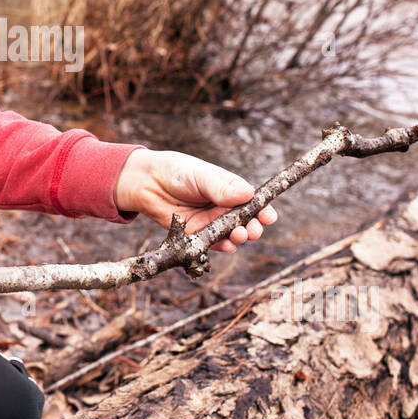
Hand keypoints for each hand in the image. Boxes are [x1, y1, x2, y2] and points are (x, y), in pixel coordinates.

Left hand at [113, 148, 278, 252]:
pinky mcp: (198, 235)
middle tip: (255, 229)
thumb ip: (222, 188)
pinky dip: (222, 246)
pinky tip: (228, 246)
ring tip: (240, 235)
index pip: (253, 202)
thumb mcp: (201, 176)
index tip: (269, 216)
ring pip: (232, 234)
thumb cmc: (177, 172)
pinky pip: (214, 244)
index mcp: (230, 189)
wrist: (148, 184)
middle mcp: (224, 207)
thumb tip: (249, 194)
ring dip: (240, 237)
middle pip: (246, 221)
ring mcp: (212, 221)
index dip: (263, 210)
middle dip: (254, 227)